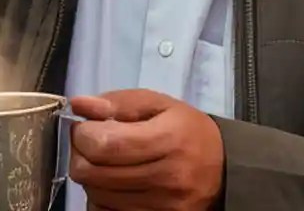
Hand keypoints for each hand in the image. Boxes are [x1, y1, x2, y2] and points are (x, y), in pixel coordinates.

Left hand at [69, 90, 223, 210]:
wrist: (224, 171)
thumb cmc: (187, 132)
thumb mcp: (160, 105)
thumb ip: (119, 103)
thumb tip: (79, 104)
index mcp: (169, 140)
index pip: (104, 145)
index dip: (83, 134)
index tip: (87, 126)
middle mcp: (167, 178)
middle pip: (92, 173)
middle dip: (80, 154)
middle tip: (91, 143)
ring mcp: (162, 207)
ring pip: (95, 195)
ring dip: (91, 176)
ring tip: (106, 162)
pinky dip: (101, 198)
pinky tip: (114, 183)